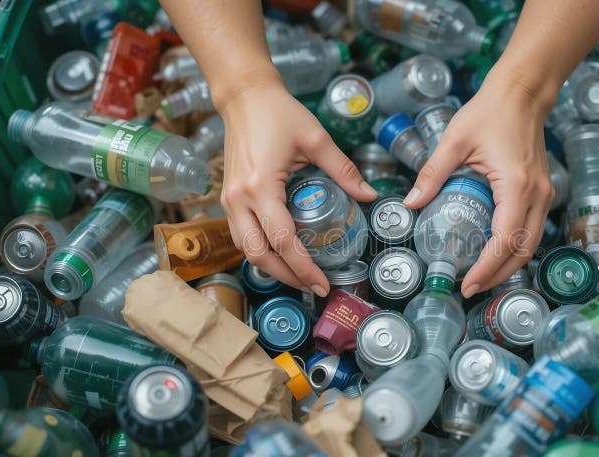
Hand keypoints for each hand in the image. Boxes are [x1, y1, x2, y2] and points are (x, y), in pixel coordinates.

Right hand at [218, 79, 377, 296]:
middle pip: (258, 255)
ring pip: (246, 249)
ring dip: (271, 267)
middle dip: (287, 276)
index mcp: (261, 186)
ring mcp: (229, 199)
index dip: (303, 268)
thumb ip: (344, 170)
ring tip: (301, 275)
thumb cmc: (278, 113)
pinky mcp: (229, 196)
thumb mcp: (316, 139)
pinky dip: (261, 250)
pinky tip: (283, 253)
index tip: (323, 283)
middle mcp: (239, 199)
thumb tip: (370, 195)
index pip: (282, 241)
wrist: (244, 96)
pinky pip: (241, 235)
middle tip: (314, 286)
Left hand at [402, 70, 555, 297]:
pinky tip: (493, 252)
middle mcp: (536, 194)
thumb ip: (432, 173)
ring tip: (480, 277)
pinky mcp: (541, 191)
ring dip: (508, 264)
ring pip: (531, 243)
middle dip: (498, 275)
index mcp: (516, 185)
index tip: (468, 284)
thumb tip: (409, 204)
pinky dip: (515, 247)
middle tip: (470, 289)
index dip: (487, 267)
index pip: (505, 239)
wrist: (523, 92)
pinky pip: (531, 229)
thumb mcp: (455, 140)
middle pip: (523, 250)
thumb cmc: (490, 111)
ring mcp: (544, 193)